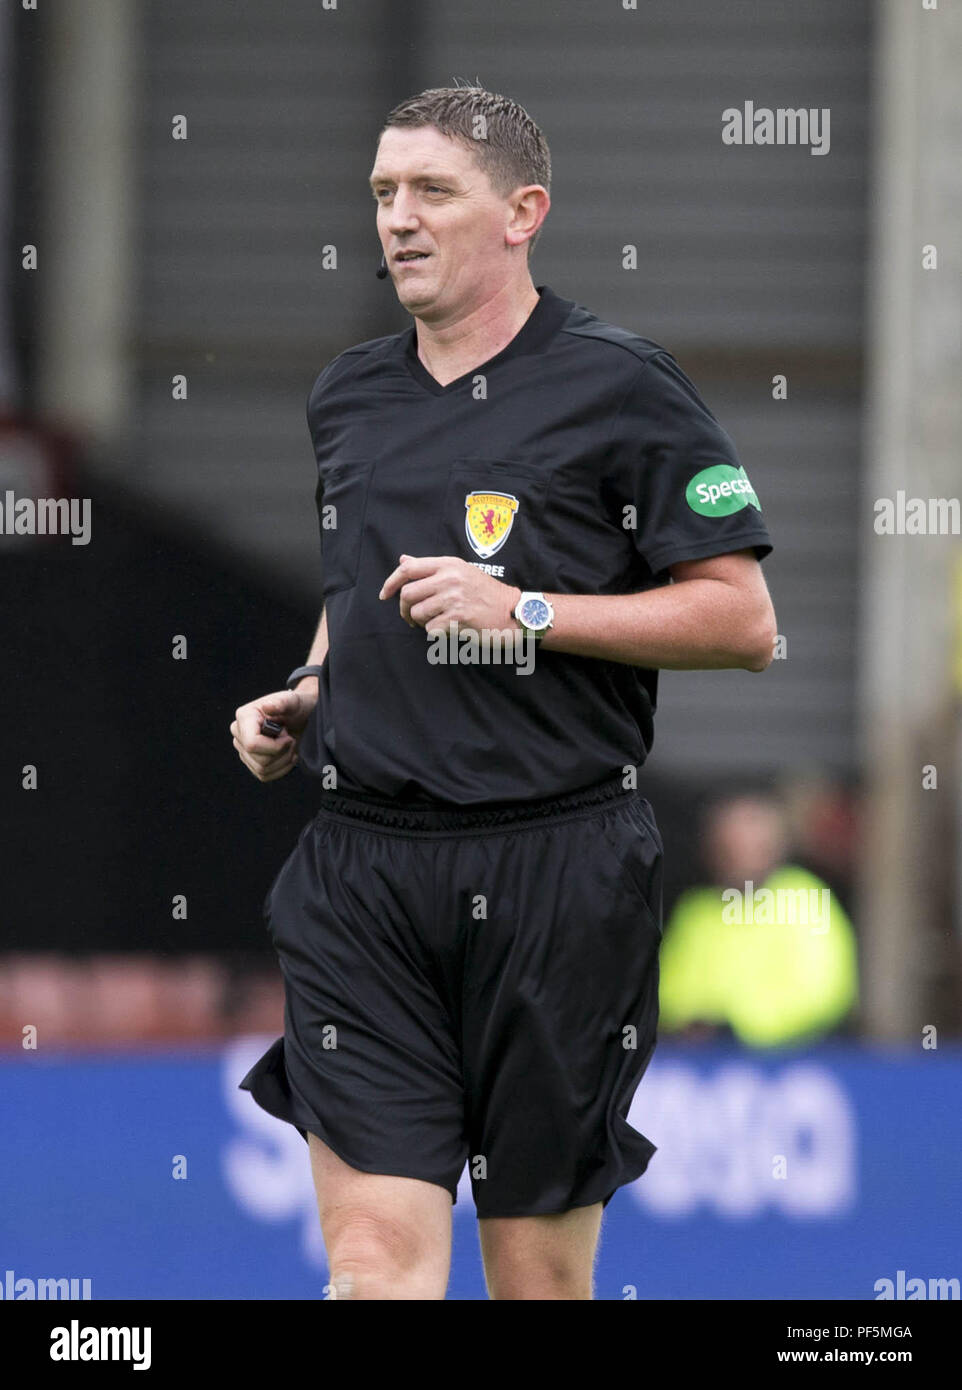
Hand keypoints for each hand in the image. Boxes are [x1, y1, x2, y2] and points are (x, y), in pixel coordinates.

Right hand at [230, 686, 315, 782]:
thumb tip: (268, 707)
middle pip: (259, 760)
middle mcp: (239, 733)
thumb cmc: (295, 707)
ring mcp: (243, 749)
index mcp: (244, 717)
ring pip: (262, 770)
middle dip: (282, 753)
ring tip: (290, 746)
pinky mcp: (251, 761)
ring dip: (283, 761)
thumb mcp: (293, 701)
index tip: (288, 738)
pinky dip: (281, 769)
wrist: (299, 716)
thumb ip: (282, 703)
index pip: (252, 744)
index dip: (274, 747)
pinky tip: (288, 756)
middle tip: (290, 739)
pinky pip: (264, 775)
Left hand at [379, 553, 520, 634]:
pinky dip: (435, 633)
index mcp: (449, 564)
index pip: (408, 569)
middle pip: (408, 594)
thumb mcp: (461, 571)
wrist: (513, 612)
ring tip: (434, 622)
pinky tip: (448, 629)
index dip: (391, 582)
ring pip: (417, 613)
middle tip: (412, 617)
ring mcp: (454, 597)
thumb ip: (431, 567)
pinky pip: (431, 629)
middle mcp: (450, 578)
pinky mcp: (459, 617)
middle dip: (405, 609)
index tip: (384, 595)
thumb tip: (403, 560)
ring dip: (421, 623)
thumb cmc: (486, 593)